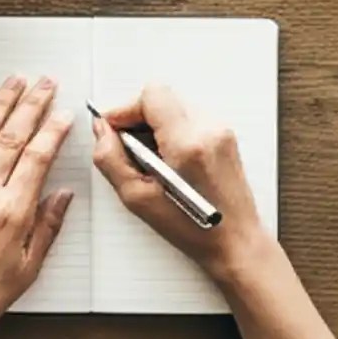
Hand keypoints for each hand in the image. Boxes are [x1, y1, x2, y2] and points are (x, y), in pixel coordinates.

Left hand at [0, 75, 75, 338]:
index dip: (53, 131)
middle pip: (13, 137)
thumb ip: (48, 227)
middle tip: (46, 83)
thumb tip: (63, 195)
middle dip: (32, 105)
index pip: (38, 158)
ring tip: (14, 81)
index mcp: (12, 213)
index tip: (64, 114)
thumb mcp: (28, 267)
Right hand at [90, 83, 272, 285]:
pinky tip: (169, 161)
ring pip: (174, 107)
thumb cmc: (194, 229)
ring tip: (152, 160)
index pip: (151, 96)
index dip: (125, 109)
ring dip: (155, 126)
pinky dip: (171, 132)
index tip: (114, 128)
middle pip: (162, 97)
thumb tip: (102, 131)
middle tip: (130, 148)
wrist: (235, 241)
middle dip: (139, 118)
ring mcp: (221, 131)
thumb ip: (110, 158)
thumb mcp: (137, 198)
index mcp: (187, 144)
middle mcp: (208, 130)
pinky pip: (188, 119)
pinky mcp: (225, 136)